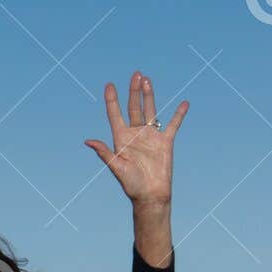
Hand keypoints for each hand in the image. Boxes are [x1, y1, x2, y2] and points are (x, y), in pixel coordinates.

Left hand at [84, 70, 188, 203]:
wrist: (151, 196)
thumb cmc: (132, 185)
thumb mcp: (117, 167)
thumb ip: (104, 152)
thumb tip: (88, 141)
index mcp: (121, 139)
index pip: (115, 115)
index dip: (112, 100)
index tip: (109, 85)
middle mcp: (135, 134)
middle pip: (134, 107)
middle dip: (134, 91)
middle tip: (136, 74)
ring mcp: (151, 136)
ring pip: (150, 110)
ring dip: (148, 96)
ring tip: (147, 80)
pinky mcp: (165, 142)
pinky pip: (173, 125)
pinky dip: (179, 114)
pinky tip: (184, 103)